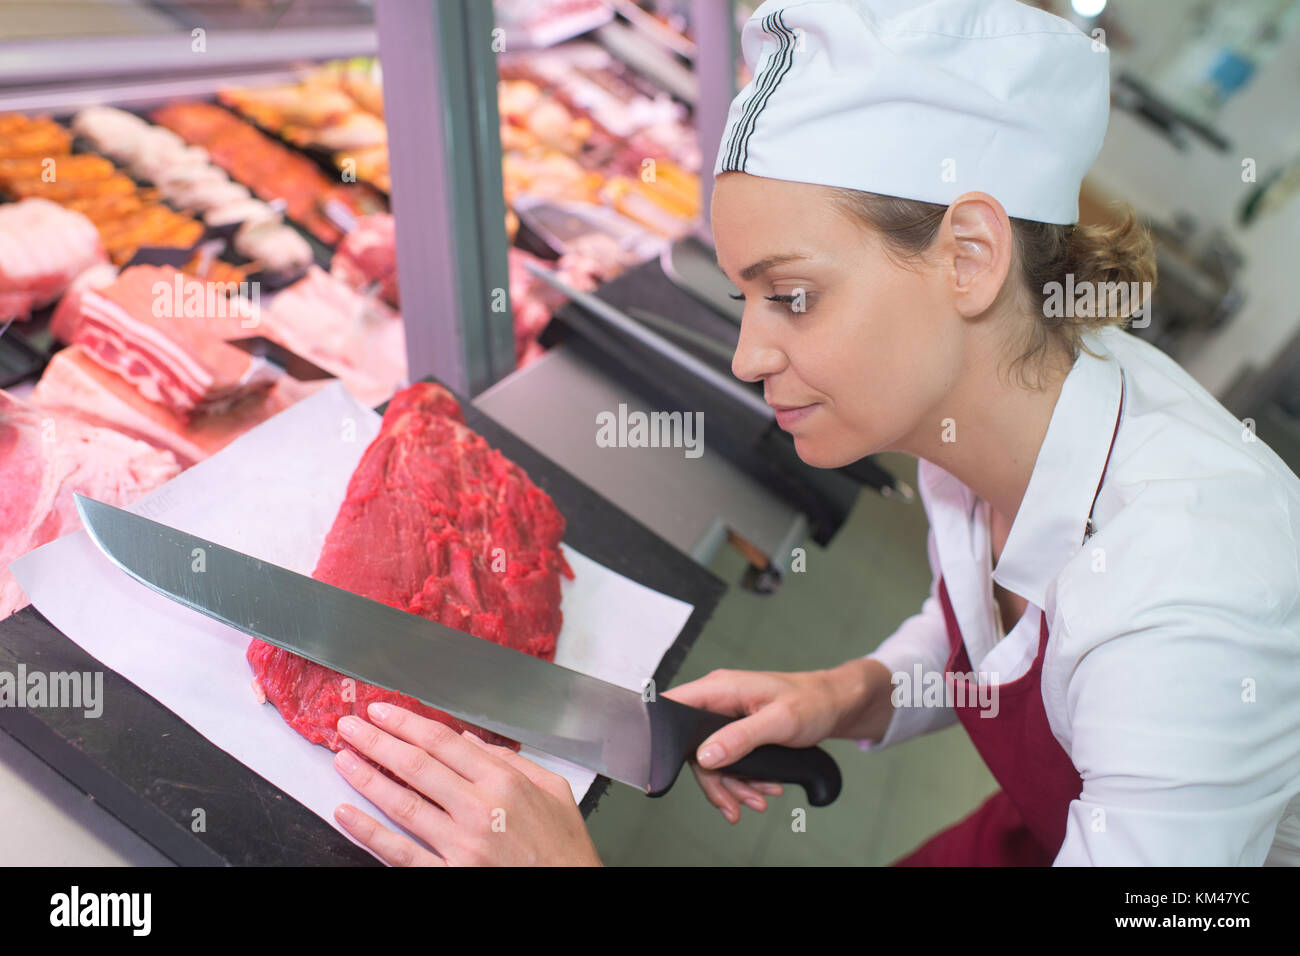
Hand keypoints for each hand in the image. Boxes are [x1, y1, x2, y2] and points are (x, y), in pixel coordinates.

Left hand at [331, 702, 601, 865]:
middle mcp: (479, 810)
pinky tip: (347, 814)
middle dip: (377, 742)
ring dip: (367, 779)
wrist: (572, 893)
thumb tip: (469, 740)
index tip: (382, 711)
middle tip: (349, 727)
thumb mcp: (554, 789)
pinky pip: (400, 852)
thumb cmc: (564, 847)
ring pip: (402, 804)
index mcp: (504, 782)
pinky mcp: (450, 875)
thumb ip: (513, 760)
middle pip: (416, 766)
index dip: (406, 723)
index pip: (443, 742)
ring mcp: (462, 846)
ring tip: (343, 761)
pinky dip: (369, 832)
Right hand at [662, 667, 851, 823]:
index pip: (674, 706)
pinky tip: (762, 789)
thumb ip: (740, 738)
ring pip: (712, 758)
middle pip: (693, 745)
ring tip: (757, 800)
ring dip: (734, 784)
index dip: (665, 734)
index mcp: (720, 688)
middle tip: (733, 805)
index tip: (674, 767)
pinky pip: (728, 759)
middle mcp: (718, 700)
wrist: (832, 705)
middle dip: (715, 780)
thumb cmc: (811, 702)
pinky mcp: (736, 729)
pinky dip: (745, 779)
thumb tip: (706, 755)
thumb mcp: (778, 722)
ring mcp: (726, 715)